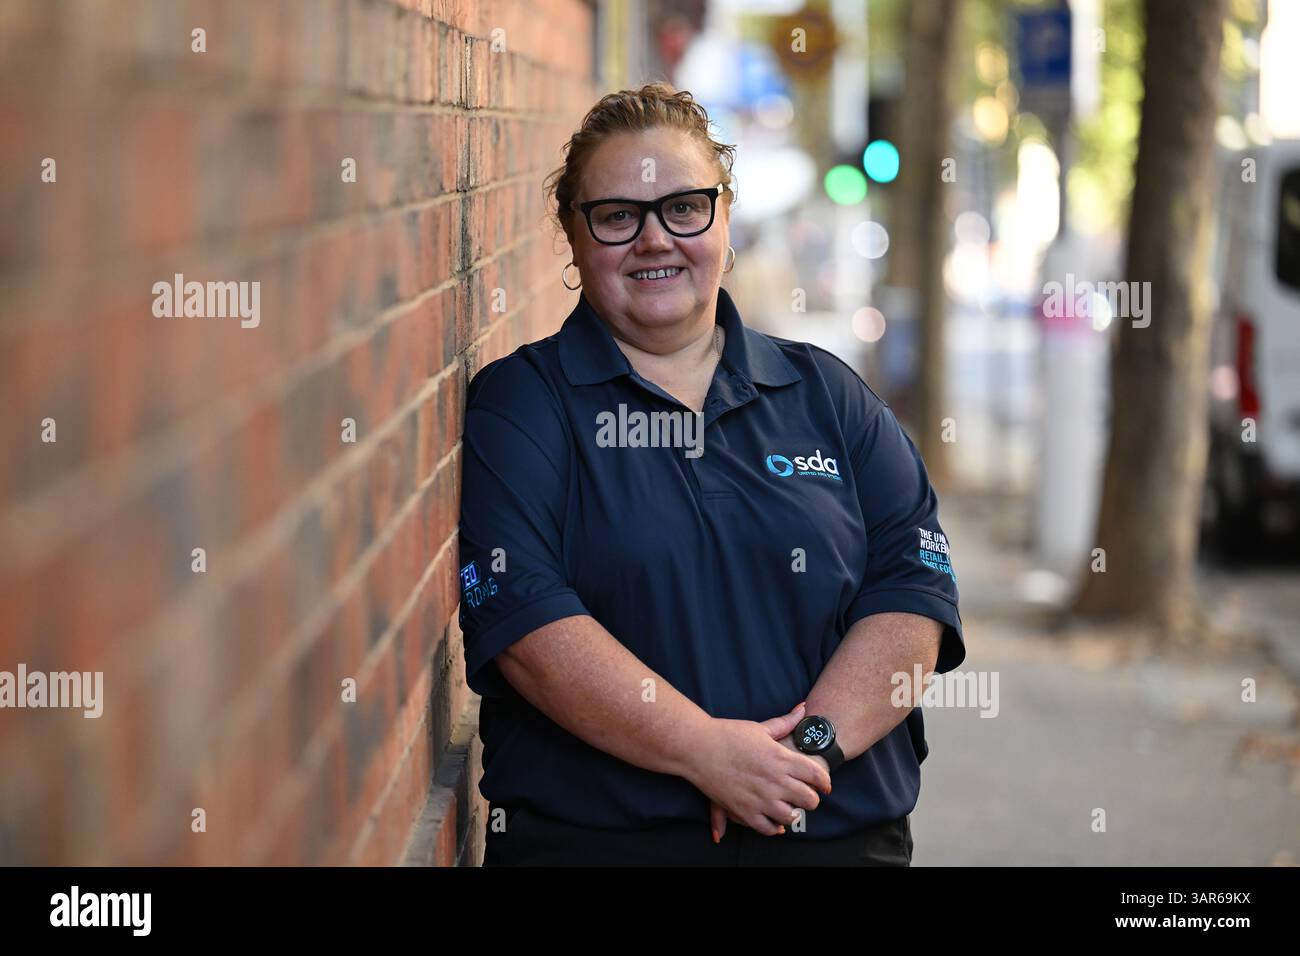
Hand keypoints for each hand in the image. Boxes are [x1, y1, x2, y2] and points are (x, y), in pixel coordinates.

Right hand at [697, 701, 831, 841]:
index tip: (824, 786)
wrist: (698, 747)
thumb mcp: (760, 727)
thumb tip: (803, 708)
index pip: (816, 775)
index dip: (825, 782)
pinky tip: (774, 822)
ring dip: (793, 813)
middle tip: (806, 797)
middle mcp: (775, 780)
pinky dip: (774, 828)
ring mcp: (760, 798)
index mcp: (781, 757)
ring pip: (791, 817)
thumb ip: (785, 722)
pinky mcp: (744, 811)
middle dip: (811, 799)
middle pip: (809, 799)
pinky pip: (767, 828)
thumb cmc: (728, 733)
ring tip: (789, 808)